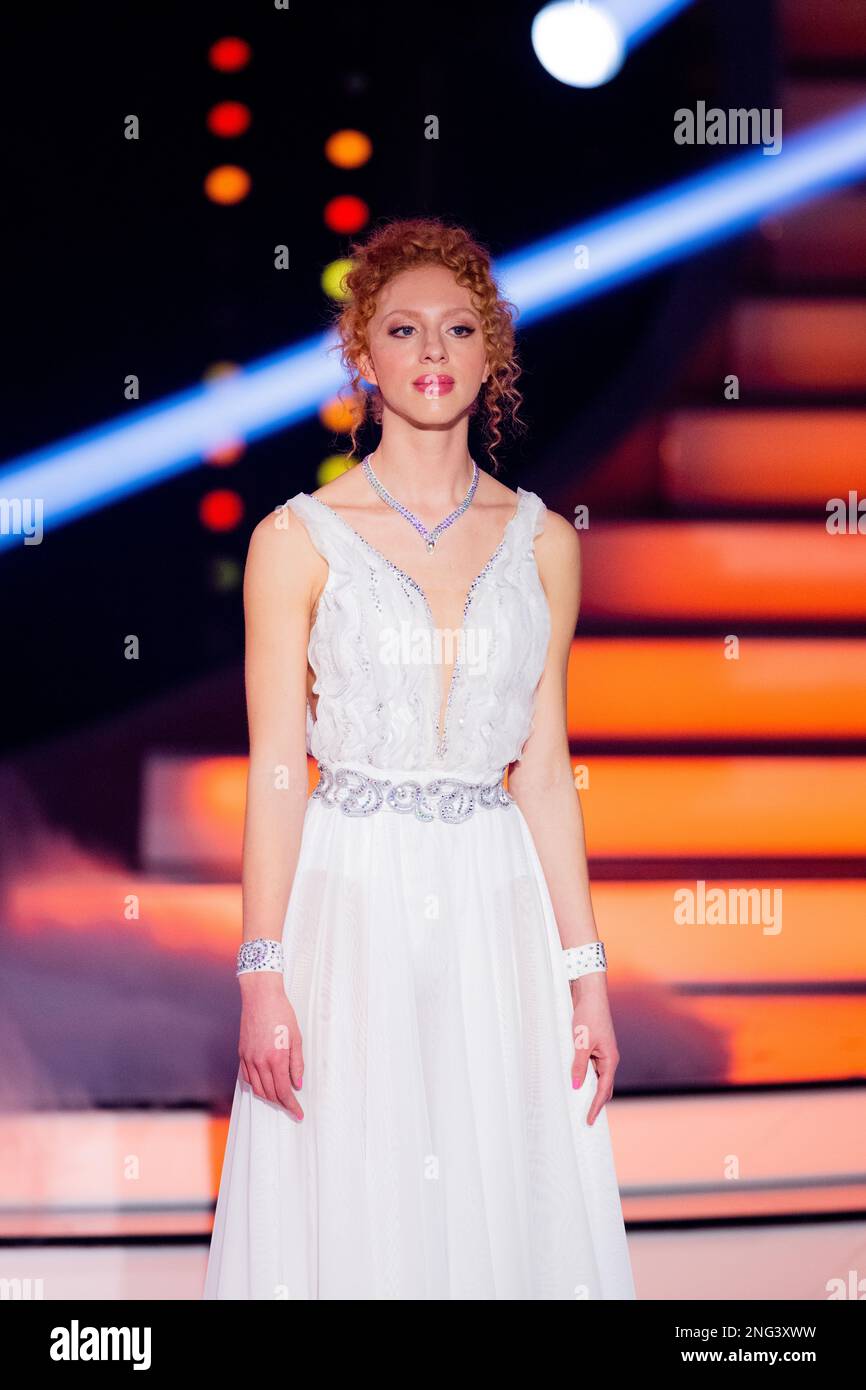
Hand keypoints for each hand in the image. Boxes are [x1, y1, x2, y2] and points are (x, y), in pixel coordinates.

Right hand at [238, 972, 304, 1120]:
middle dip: (281, 1103)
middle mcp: (259, 1062)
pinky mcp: (242, 1053)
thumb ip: (296, 1064)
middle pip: (269, 1093)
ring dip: (268, 1097)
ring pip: (256, 1088)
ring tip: (280, 1098)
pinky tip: (264, 1085)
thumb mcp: (296, 1038)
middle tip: (292, 1106)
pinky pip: (247, 1077)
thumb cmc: (281, 1014)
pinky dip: (256, 1086)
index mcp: (275, 1059)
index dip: (291, 1105)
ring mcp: (248, 1058)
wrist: (261, 997)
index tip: (298, 1113)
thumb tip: (296, 1084)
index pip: (283, 1091)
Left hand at [569, 972, 618, 1124]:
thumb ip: (579, 1065)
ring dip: (589, 1090)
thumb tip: (576, 1086)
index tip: (589, 1120)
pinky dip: (584, 1077)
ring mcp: (601, 1053)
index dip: (596, 1106)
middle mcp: (608, 1058)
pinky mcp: (594, 1046)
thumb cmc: (588, 1016)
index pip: (603, 1089)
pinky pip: (590, 1067)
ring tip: (578, 1105)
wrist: (590, 995)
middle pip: (604, 1087)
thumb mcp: (581, 1042)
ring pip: (596, 1077)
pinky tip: (574, 1081)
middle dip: (596, 1102)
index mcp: (610, 1059)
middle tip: (586, 1118)